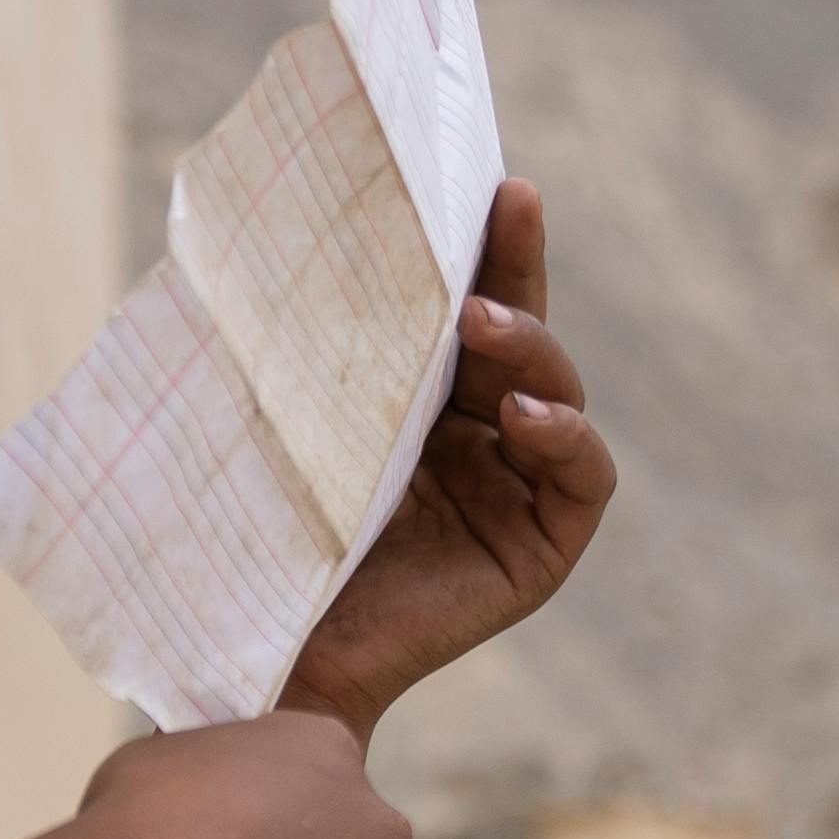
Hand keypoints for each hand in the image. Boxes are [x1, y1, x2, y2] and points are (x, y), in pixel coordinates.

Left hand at [281, 178, 613, 743]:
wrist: (260, 661)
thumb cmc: (254, 543)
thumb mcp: (278, 423)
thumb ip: (305, 348)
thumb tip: (280, 216)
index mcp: (412, 400)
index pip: (454, 305)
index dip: (475, 243)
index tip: (475, 177)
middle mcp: (472, 436)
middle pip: (515, 331)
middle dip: (516, 263)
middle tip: (508, 204)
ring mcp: (512, 489)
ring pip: (557, 390)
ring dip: (532, 347)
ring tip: (482, 325)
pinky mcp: (539, 549)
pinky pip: (583, 477)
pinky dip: (566, 437)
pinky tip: (525, 418)